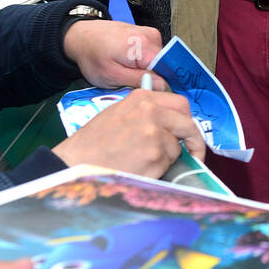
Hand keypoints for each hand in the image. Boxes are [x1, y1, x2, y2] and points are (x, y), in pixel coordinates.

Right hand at [52, 88, 206, 175]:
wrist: (76, 163)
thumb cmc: (93, 142)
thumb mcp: (118, 113)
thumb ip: (145, 111)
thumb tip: (170, 119)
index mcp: (142, 98)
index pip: (181, 104)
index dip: (186, 120)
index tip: (187, 131)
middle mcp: (152, 112)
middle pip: (188, 124)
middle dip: (192, 140)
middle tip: (192, 153)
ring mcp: (155, 134)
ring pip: (178, 147)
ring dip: (167, 158)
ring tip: (142, 161)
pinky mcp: (156, 156)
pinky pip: (169, 164)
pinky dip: (159, 169)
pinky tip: (140, 168)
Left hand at [61, 20, 168, 89]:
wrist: (81, 36)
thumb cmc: (92, 56)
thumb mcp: (112, 76)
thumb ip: (139, 81)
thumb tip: (164, 86)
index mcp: (144, 46)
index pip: (169, 70)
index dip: (165, 84)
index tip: (156, 95)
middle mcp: (152, 36)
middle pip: (165, 65)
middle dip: (155, 78)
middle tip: (137, 86)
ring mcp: (150, 33)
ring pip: (160, 61)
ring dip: (150, 71)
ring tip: (130, 74)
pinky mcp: (147, 34)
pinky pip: (154, 54)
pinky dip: (145, 63)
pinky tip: (131, 66)